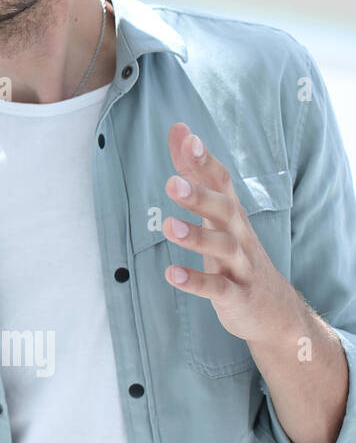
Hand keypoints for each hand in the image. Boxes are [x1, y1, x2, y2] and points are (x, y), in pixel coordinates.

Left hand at [161, 122, 303, 345]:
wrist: (276, 312)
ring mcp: (241, 266)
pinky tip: (171, 274)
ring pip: (223, 247)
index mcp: (232, 215)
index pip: (221, 181)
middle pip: (225, 210)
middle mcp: (239, 235)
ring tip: (166, 226)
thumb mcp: (217, 215)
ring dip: (195, 236)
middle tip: (171, 183)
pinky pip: (218, 288)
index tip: (186, 137)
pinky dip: (196, 281)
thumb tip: (179, 130)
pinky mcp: (238, 297)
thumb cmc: (237, 255)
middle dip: (200, 196)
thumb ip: (196, 175)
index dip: (204, 160)